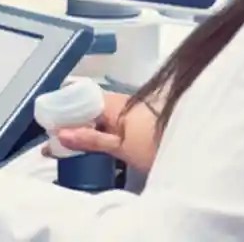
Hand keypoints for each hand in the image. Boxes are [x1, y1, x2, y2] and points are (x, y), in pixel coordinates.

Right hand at [41, 92, 159, 174]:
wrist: (197, 145)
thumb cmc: (159, 143)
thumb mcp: (122, 147)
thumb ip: (91, 140)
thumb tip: (60, 133)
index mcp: (112, 103)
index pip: (77, 97)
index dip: (60, 107)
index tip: (45, 122)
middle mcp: (119, 101)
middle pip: (86, 107)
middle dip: (68, 121)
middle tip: (52, 139)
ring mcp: (129, 110)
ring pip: (97, 115)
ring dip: (82, 128)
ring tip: (66, 146)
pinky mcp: (137, 122)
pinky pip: (108, 122)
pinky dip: (96, 132)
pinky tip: (91, 145)